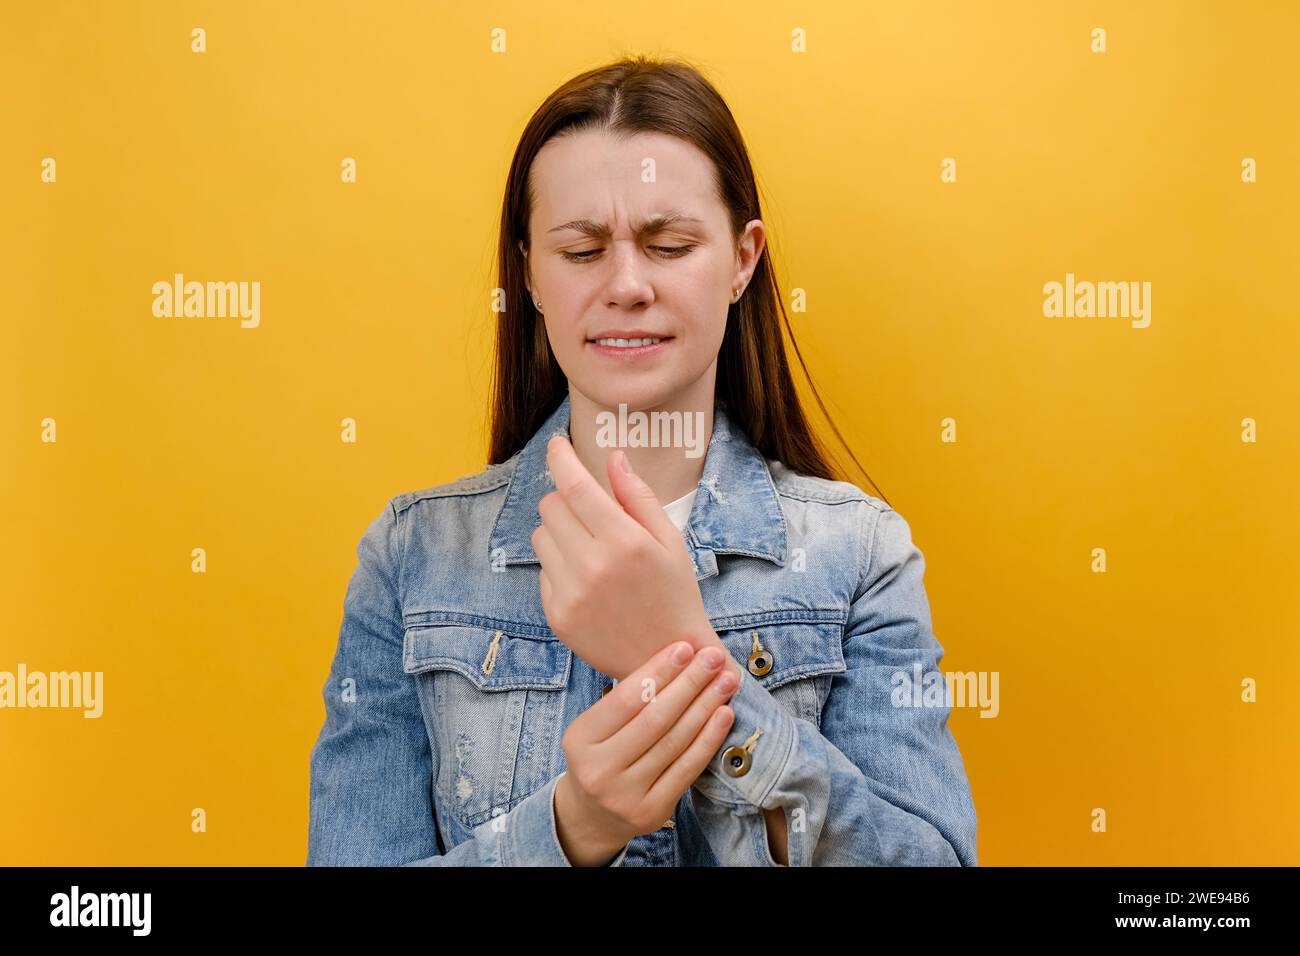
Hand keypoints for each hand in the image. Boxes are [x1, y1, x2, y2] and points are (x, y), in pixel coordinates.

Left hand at [531, 435, 714, 680]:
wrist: (669, 659)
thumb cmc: (675, 594)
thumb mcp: (670, 541)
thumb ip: (638, 497)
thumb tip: (614, 458)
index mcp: (624, 542)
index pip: (575, 486)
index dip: (561, 458)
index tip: (557, 444)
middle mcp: (592, 565)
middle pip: (551, 506)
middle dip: (568, 499)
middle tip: (592, 513)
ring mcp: (570, 593)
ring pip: (541, 536)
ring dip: (560, 532)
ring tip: (591, 551)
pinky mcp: (557, 615)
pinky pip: (542, 570)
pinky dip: (560, 566)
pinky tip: (589, 581)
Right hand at [552, 639, 738, 864]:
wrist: (593, 816)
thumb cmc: (601, 757)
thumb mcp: (596, 728)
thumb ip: (628, 701)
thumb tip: (678, 658)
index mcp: (580, 739)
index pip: (626, 699)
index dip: (658, 671)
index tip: (685, 648)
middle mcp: (599, 769)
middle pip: (655, 719)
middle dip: (689, 683)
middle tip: (713, 658)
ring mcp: (625, 795)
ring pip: (674, 742)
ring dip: (705, 707)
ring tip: (726, 681)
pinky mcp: (652, 811)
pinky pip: (687, 768)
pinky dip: (709, 739)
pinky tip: (724, 714)